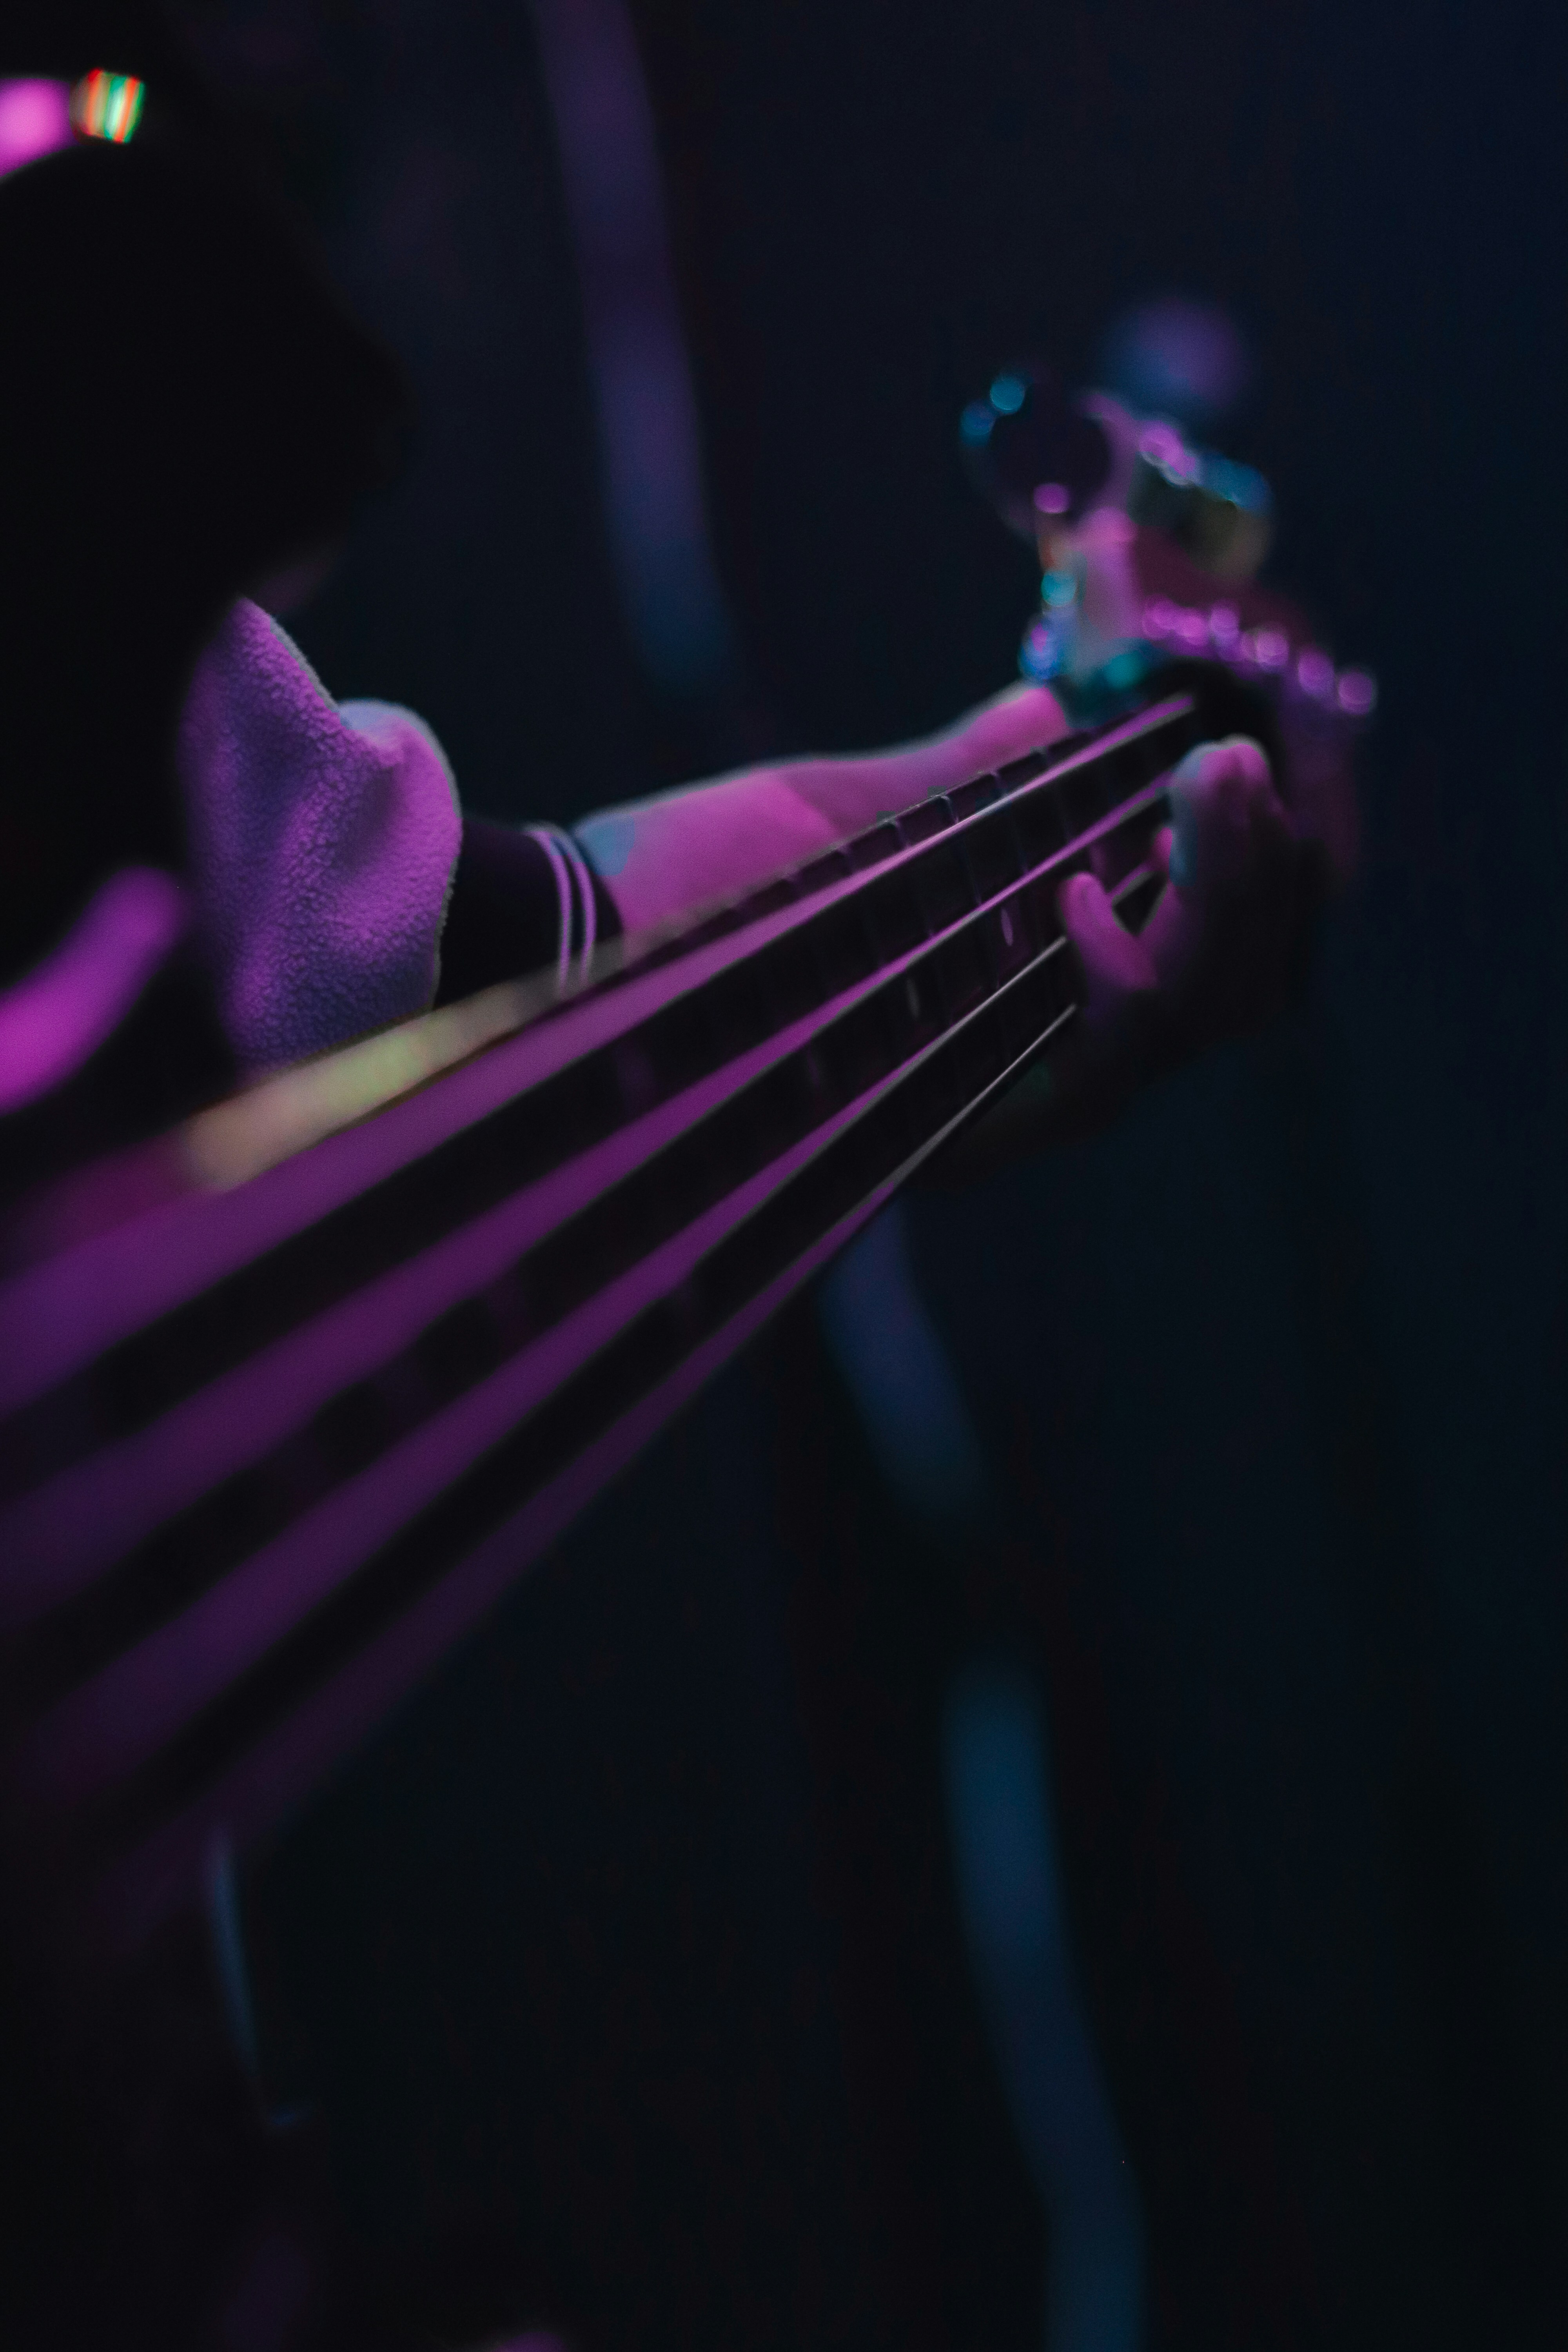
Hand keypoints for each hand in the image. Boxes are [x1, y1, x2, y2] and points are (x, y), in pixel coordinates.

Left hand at [577, 683, 1334, 1170]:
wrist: (555, 945)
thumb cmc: (676, 885)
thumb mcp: (843, 818)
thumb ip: (961, 783)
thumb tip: (1044, 712)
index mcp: (1000, 993)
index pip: (1177, 959)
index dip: (1238, 874)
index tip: (1235, 762)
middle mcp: (1013, 1062)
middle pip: (1207, 1000)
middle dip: (1256, 881)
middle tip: (1246, 769)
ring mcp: (990, 1100)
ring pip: (1180, 1029)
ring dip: (1226, 903)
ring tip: (1225, 786)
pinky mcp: (951, 1123)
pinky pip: (1098, 1068)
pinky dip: (1132, 975)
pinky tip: (1097, 888)